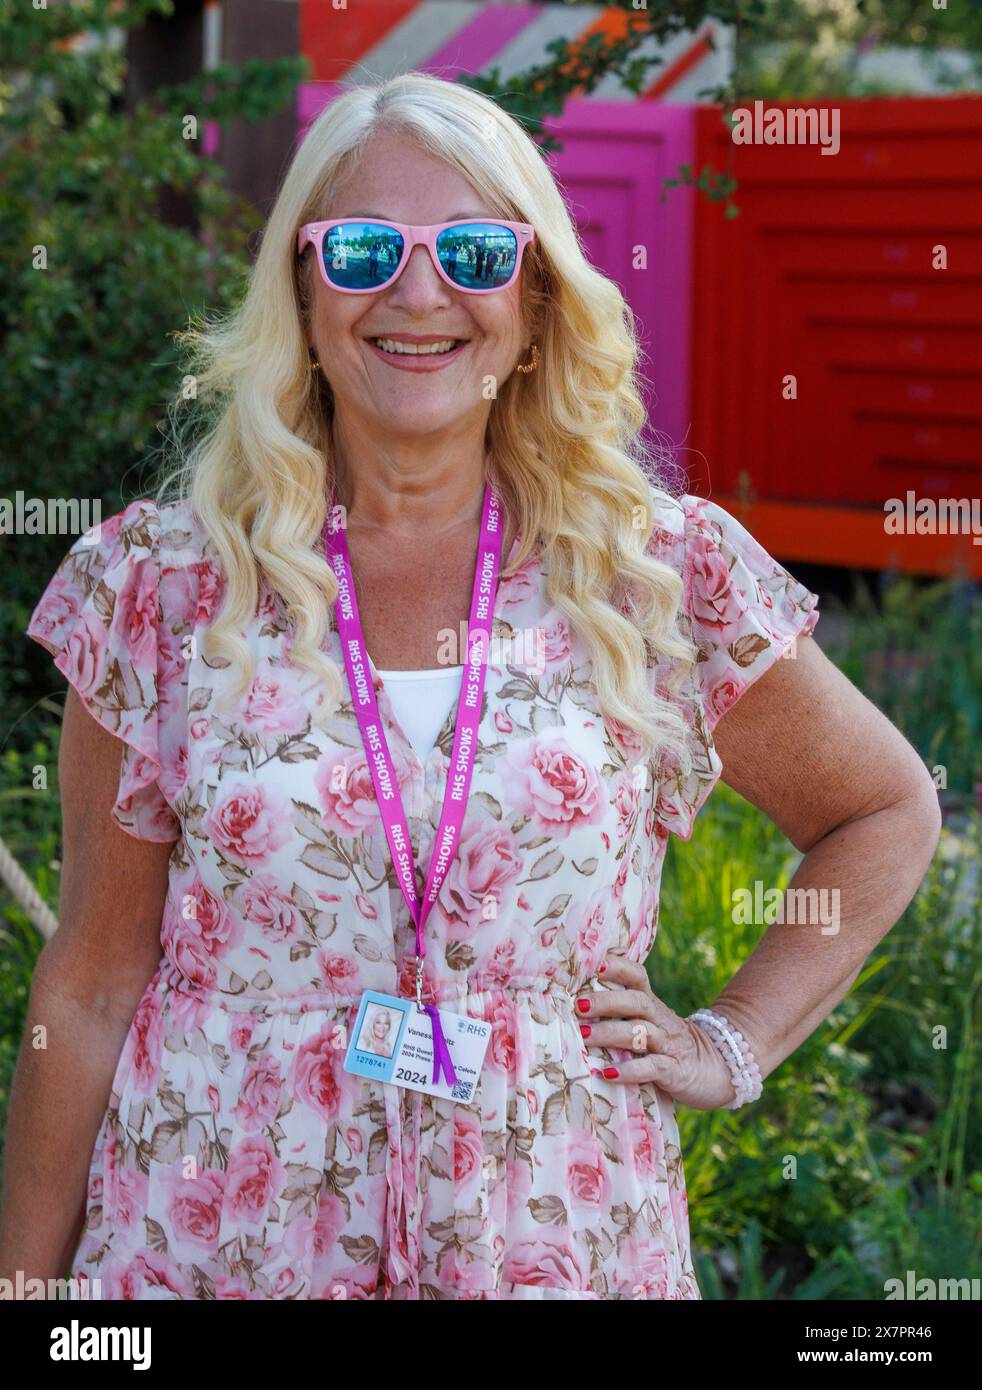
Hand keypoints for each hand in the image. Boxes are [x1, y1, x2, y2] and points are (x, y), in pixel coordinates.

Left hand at [575, 953, 737, 1111]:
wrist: (717, 1068)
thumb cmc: (666, 1044)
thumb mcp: (648, 1022)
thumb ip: (620, 1012)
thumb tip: (573, 1003)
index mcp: (651, 1004)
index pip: (636, 976)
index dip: (617, 966)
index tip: (592, 963)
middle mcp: (660, 1019)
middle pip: (636, 1001)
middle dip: (606, 1001)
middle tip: (578, 1006)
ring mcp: (669, 1044)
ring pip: (641, 1032)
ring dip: (610, 1033)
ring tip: (584, 1036)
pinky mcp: (675, 1071)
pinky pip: (653, 1068)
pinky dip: (630, 1070)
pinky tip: (608, 1074)